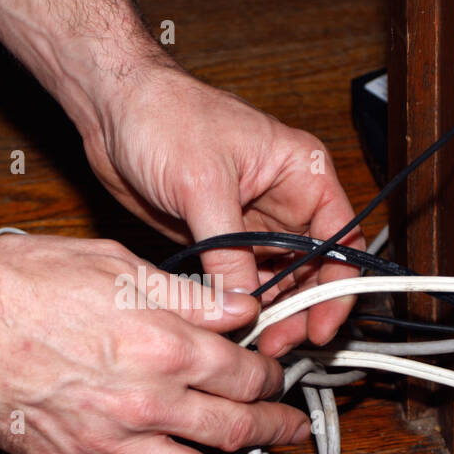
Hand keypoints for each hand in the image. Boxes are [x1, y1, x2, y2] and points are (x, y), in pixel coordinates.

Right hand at [0, 235, 310, 453]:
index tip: (278, 379)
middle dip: (276, 436)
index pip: (244, 372)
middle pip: (233, 429)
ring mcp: (111, 441)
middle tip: (296, 440)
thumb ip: (185, 293)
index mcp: (163, 343)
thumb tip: (239, 306)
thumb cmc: (15, 285)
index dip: (272, 377)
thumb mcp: (113, 262)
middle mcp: (146, 400)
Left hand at [82, 64, 365, 357]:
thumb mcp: (202, 183)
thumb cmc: (164, 115)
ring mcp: (249, 223)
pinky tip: (225, 323)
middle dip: (299, 310)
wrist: (113, 111)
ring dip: (266, 312)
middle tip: (276, 343)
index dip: (337, 286)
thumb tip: (244, 301)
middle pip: (312, 270)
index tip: (320, 324)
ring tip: (250, 339)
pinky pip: (237, 281)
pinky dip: (234, 304)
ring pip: (276, 281)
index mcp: (300, 172)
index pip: (340, 239)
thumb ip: (227, 248)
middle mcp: (281, 201)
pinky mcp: (216, 239)